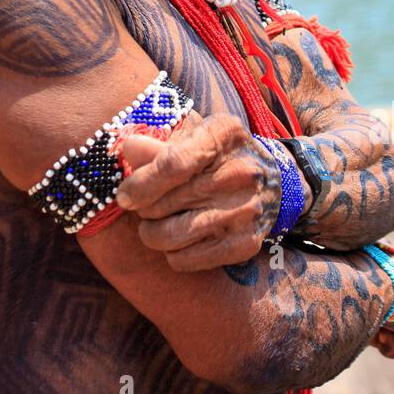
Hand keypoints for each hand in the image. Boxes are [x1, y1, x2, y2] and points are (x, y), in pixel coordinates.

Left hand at [114, 112, 284, 270]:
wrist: (270, 181)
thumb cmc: (215, 155)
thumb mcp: (190, 137)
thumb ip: (156, 144)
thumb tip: (128, 147)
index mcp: (224, 133)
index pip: (173, 163)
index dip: (141, 184)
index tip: (123, 196)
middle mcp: (240, 171)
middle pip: (167, 202)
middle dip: (143, 209)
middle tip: (141, 207)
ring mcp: (246, 209)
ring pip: (171, 236)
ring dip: (151, 234)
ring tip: (153, 225)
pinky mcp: (246, 242)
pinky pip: (186, 259)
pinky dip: (171, 253)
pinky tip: (176, 238)